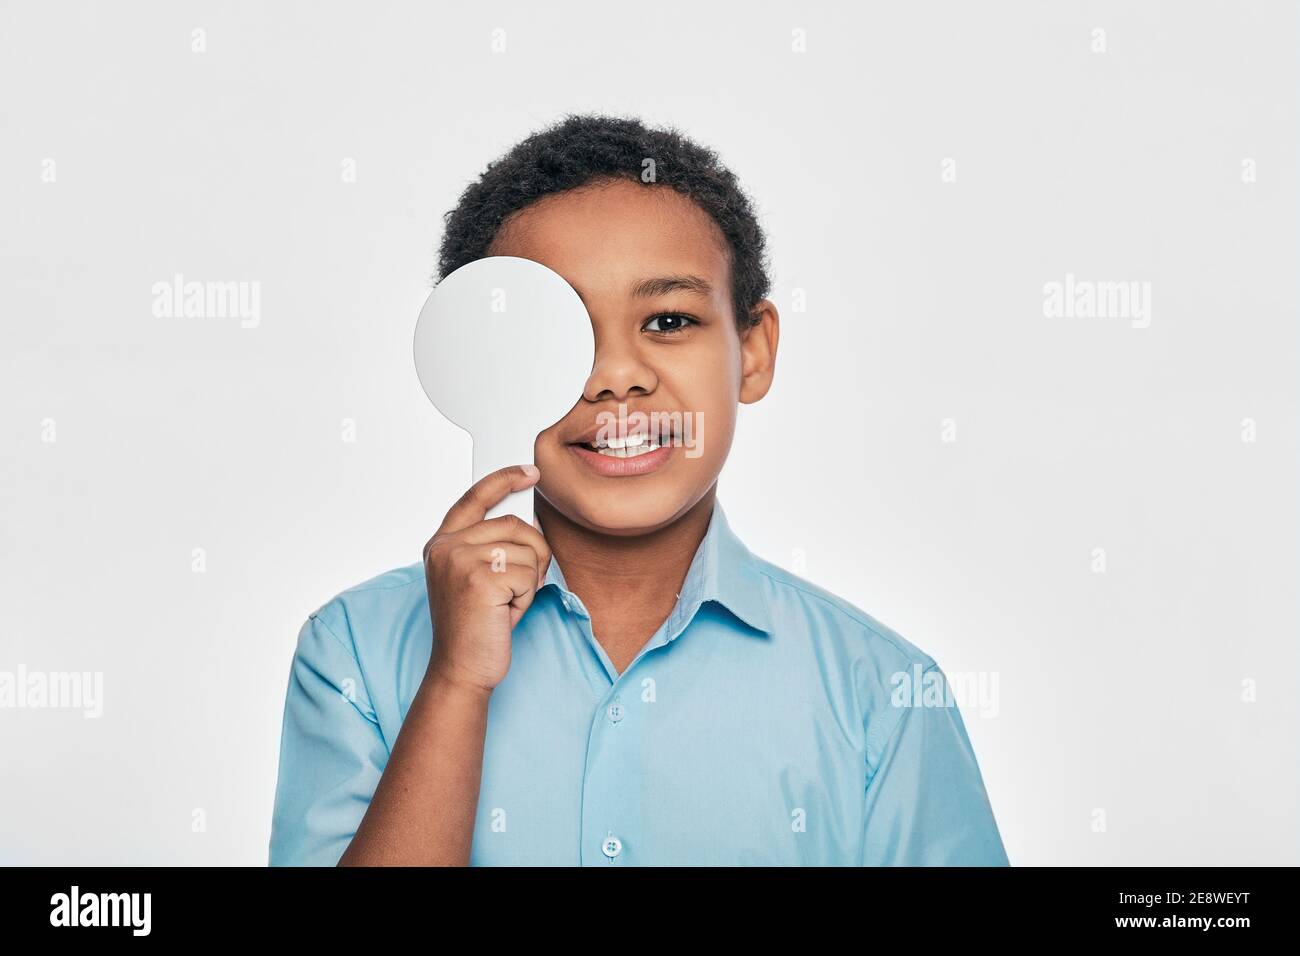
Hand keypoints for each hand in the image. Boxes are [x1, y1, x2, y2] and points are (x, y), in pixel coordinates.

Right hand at [421, 465, 551, 694]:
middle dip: (533, 554)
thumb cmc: (476, 626)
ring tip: (505, 604)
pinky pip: (529, 574)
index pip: (475, 497)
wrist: (462, 669)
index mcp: (442, 543)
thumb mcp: (479, 577)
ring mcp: (460, 561)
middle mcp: (446, 547)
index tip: (529, 472)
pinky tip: (506, 613)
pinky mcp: (479, 580)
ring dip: (529, 581)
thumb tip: (528, 519)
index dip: (504, 480)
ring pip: (527, 551)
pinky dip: (527, 597)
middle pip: (515, 524)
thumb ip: (493, 545)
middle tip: (519, 587)